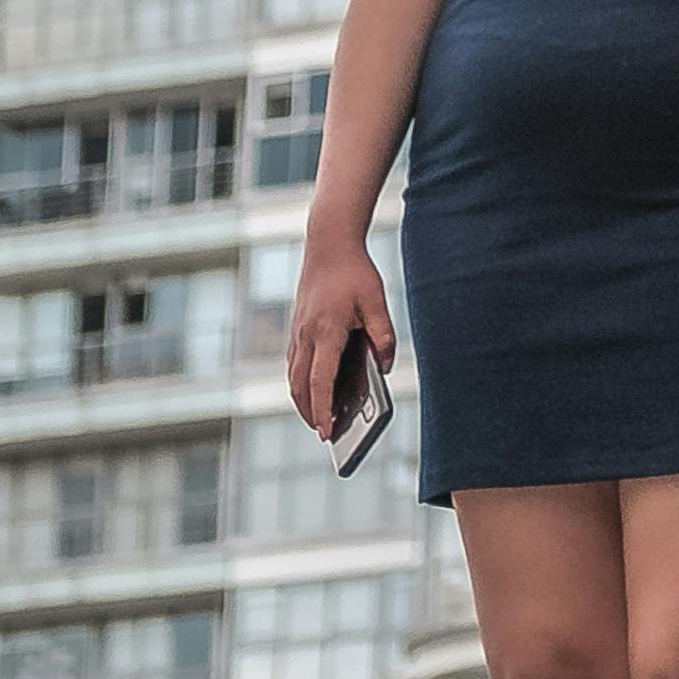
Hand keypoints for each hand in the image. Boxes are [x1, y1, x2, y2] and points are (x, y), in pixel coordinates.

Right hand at [287, 230, 396, 432]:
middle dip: (311, 413)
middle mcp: (306, 335)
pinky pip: (293, 363)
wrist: (328, 243)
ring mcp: (297, 332)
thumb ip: (383, 335)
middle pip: (300, 386)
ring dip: (303, 400)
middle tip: (325, 434)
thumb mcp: (377, 302)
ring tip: (319, 419)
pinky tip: (313, 390)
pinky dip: (300, 382)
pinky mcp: (296, 327)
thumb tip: (385, 366)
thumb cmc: (354, 271)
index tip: (328, 431)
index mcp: (326, 332)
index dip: (323, 410)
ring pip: (293, 376)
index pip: (320, 381)